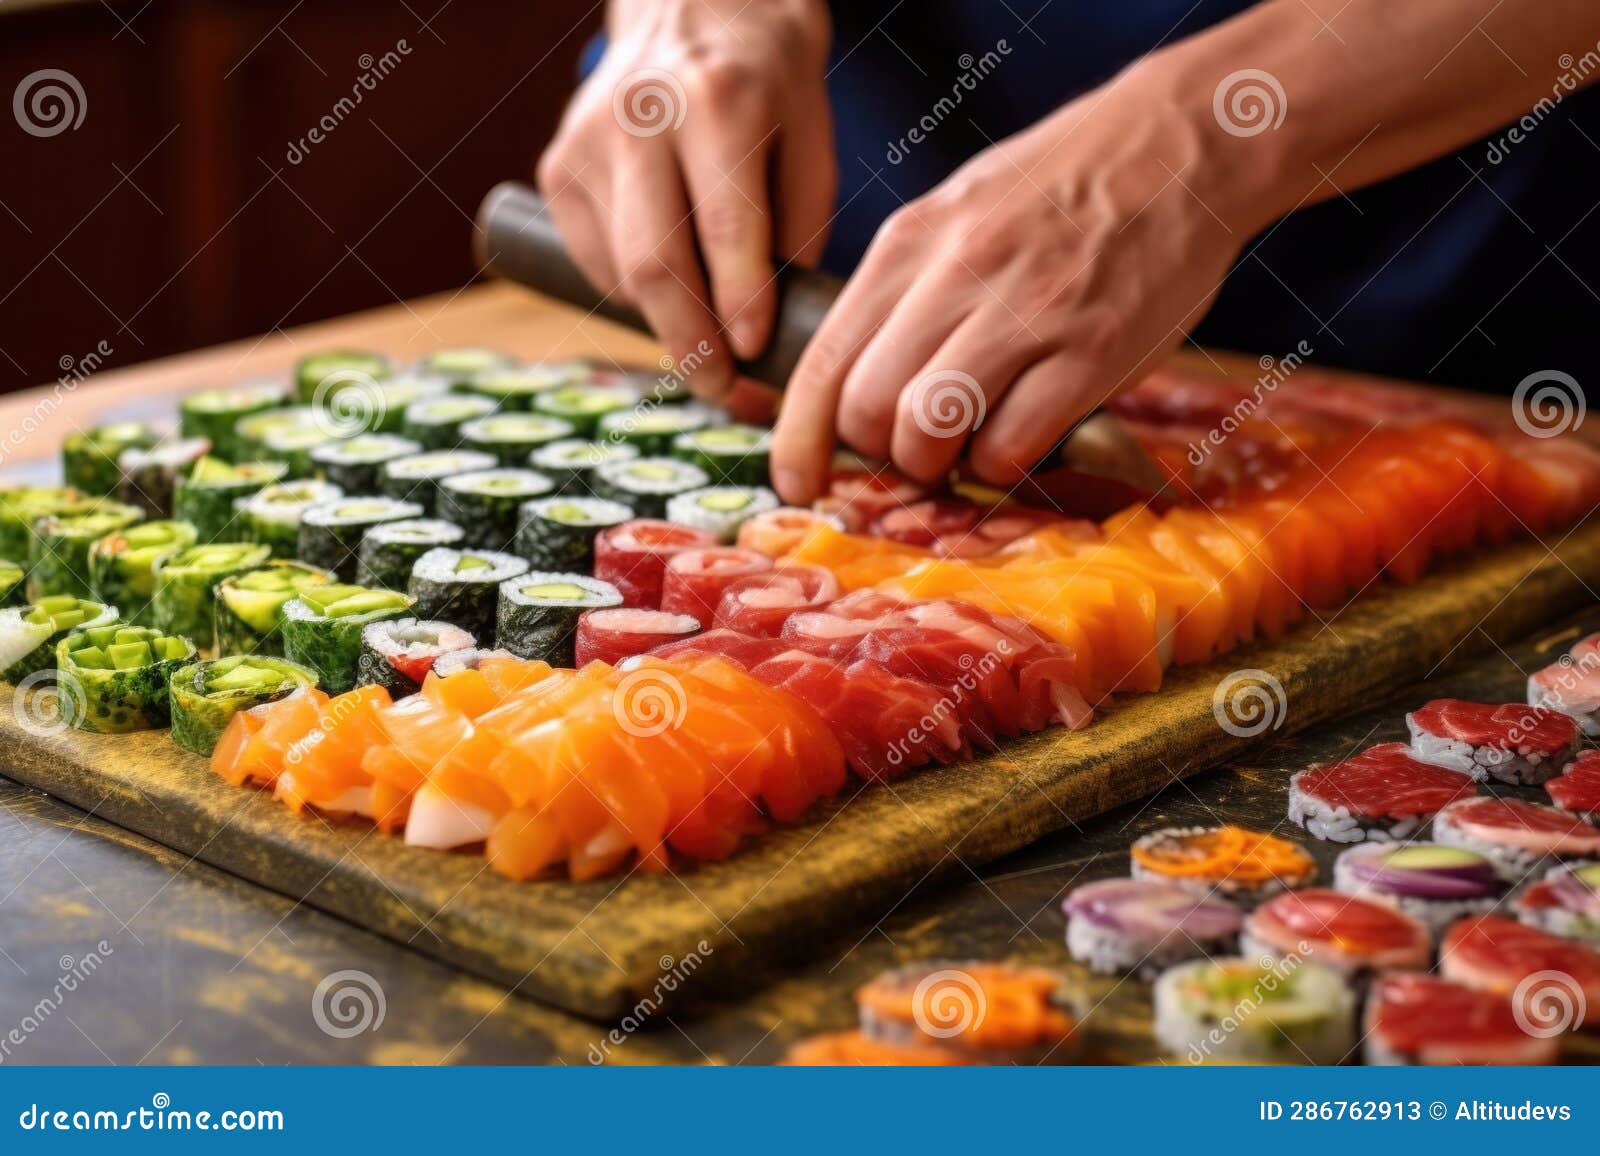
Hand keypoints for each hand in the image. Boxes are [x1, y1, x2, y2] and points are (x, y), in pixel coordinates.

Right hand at [537, 0, 835, 400]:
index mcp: (718, 99)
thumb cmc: (768, 75)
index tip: (757, 361)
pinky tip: (673, 297)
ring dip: (668, 330)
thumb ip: (799, 225)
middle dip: (694, 348)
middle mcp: (640, 117)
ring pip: (621, 274)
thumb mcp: (811, 133)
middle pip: (656, 265)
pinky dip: (634, 298)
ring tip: (713, 357)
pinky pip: (595, 262)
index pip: (726, 227)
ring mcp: (587, 141)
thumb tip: (777, 331)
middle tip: (729, 396)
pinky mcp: (557, 166)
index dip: (740, 307)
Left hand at [770, 71, 1263, 501]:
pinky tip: (1019, 439)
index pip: (824, 362)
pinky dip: (1001, 463)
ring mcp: (1025, 314)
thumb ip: (904, 287)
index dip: (797, 440)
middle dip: (879, 454)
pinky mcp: (1090, 351)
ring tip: (964, 449)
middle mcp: (956, 275)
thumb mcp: (957, 211)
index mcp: (911, 242)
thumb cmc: (1062, 186)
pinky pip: (1010, 444)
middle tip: (913, 452)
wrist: (1181, 142)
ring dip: (937, 464)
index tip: (797, 481)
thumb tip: (856, 374)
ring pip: (928, 430)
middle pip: (866, 408)